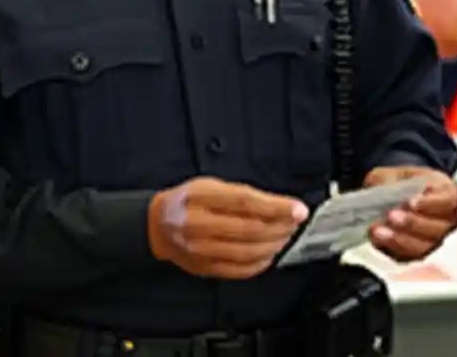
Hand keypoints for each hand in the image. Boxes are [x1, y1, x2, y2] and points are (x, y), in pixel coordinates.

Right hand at [148, 177, 308, 279]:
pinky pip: (239, 270)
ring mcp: (200, 250)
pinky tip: (270, 253)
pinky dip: (261, 263)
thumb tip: (279, 206)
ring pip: (247, 252)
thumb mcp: (211, 185)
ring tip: (286, 236)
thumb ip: (242, 195)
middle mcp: (197, 225)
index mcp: (200, 197)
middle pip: (250, 229)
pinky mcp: (204, 268)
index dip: (276, 207)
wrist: (157, 225)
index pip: (245, 202)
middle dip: (280, 227)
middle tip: (295, 222)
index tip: (298, 209)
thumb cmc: (188, 201)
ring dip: (274, 245)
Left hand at [362, 166, 456, 262]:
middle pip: (437, 228)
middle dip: (412, 223)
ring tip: (379, 230)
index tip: (410, 202)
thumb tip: (390, 196)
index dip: (430, 203)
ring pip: (423, 246)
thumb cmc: (401, 182)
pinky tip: (377, 238)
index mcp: (450, 194)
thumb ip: (396, 184)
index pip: (449, 201)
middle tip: (392, 215)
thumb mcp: (397, 174)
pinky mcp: (417, 253)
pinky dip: (391, 247)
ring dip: (400, 239)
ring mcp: (435, 240)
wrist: (391, 194)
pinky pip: (407, 256)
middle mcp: (448, 221)